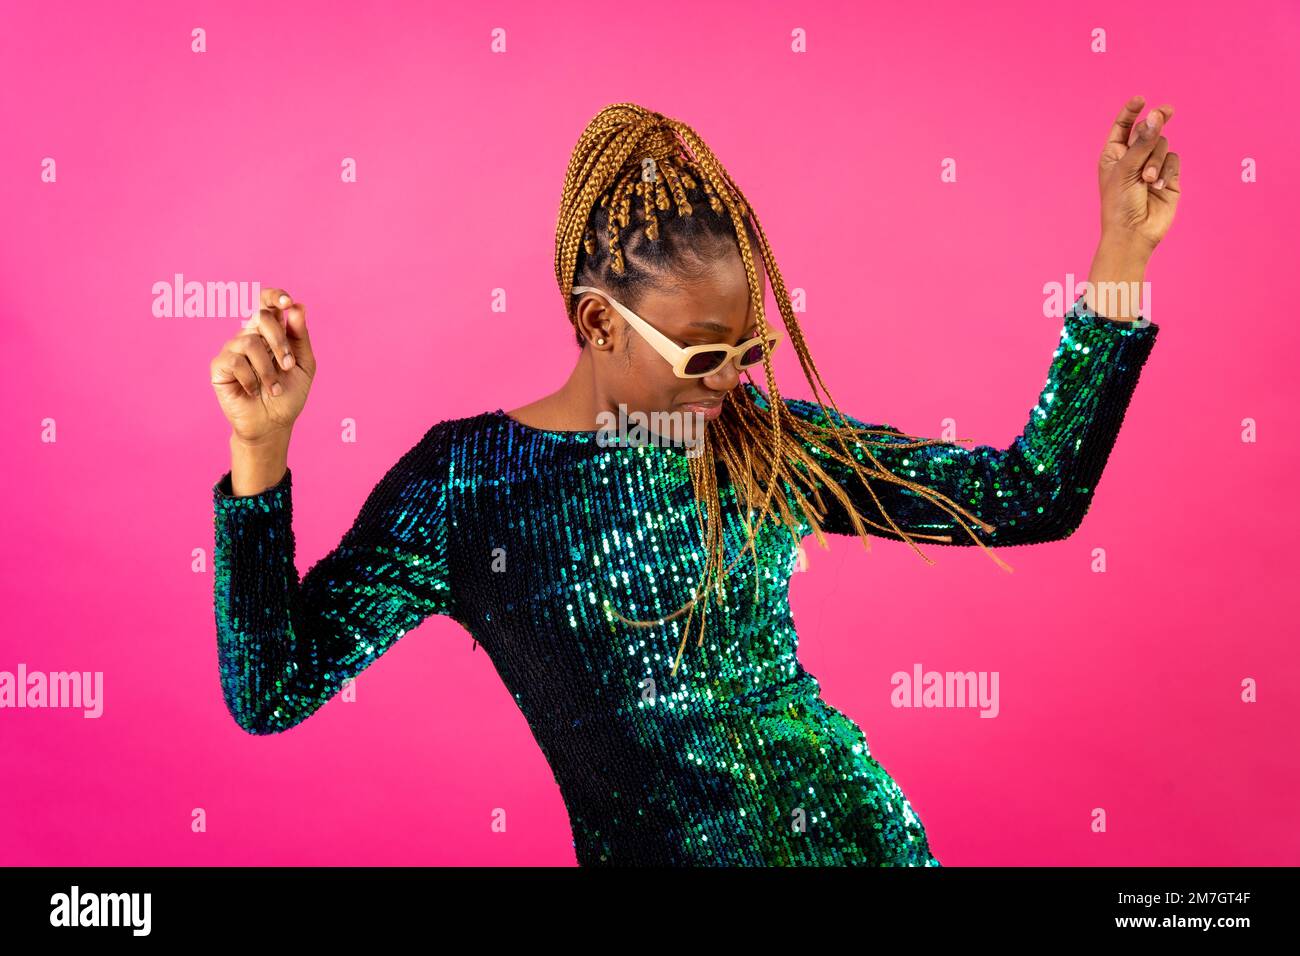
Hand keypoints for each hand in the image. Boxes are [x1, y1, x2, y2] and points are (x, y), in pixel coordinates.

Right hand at [210, 287, 315, 444]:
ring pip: (250, 342)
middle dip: (280, 342)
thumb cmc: (289, 394)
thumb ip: (300, 337)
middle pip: (261, 317)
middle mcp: (250, 336)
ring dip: (268, 370)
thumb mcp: (303, 365)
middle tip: (289, 365)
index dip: (275, 296)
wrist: (274, 425)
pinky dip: (251, 379)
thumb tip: (297, 306)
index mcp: (271, 333)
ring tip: (274, 389)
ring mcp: (233, 350)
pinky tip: (254, 391)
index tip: (287, 302)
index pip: (267, 303)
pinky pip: (235, 361)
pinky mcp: (219, 366)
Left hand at [1097, 95, 1181, 253]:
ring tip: (1147, 181)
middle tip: (1167, 111)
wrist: (1134, 233)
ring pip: (1162, 144)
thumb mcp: (1126, 170)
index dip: (1131, 111)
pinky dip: (1167, 171)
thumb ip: (1143, 143)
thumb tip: (1156, 115)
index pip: (1123, 126)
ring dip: (1156, 160)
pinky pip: (1174, 160)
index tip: (1140, 99)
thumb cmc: (1120, 204)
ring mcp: (1152, 166)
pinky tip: (1157, 187)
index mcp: (1114, 154)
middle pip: (1148, 130)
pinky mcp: (1169, 176)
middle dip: (1155, 125)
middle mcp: (1133, 157)